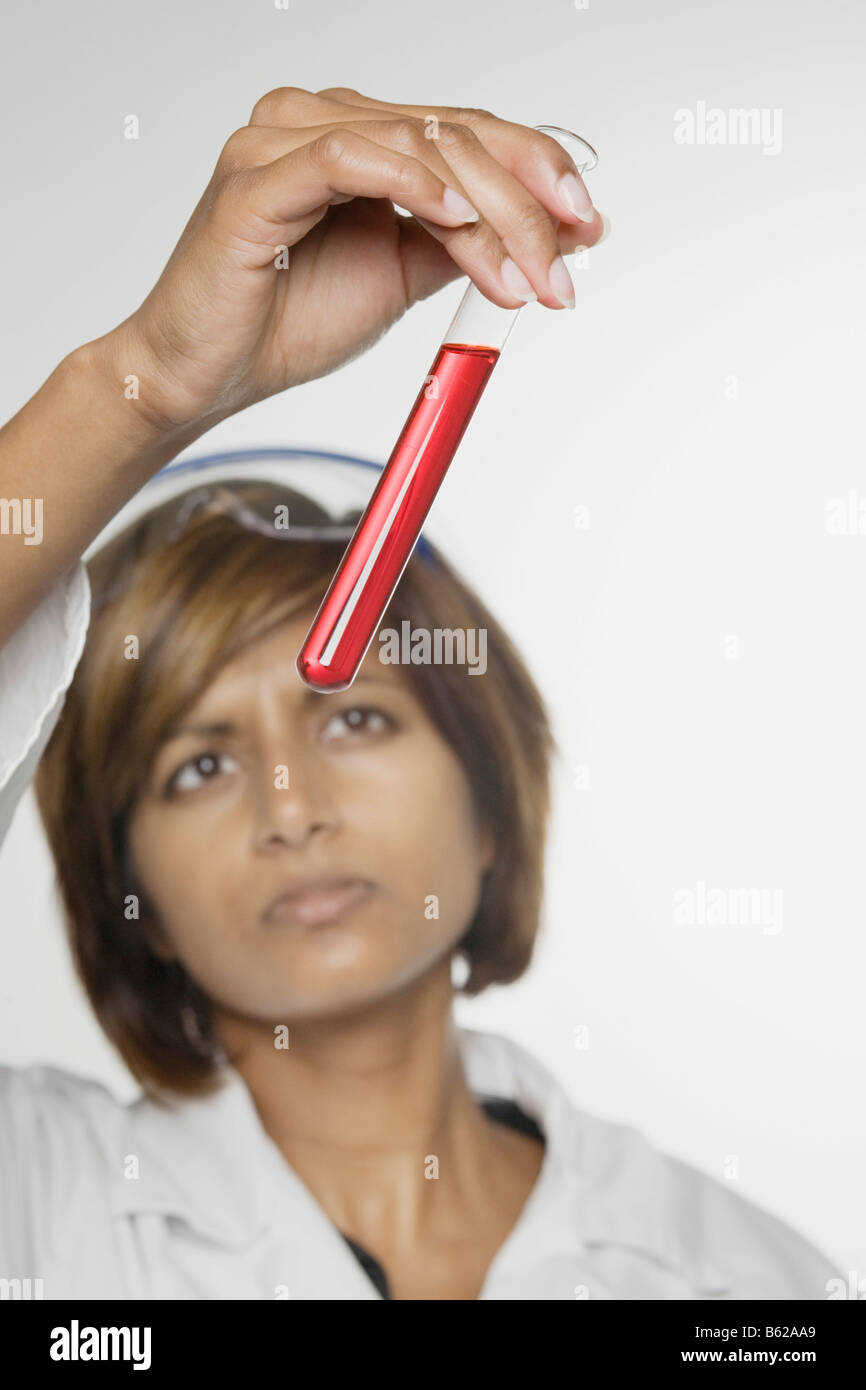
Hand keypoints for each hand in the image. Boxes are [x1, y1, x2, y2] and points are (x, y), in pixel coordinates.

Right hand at [106, 86, 604, 432]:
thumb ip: (461, 242)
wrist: (210, 374)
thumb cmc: (288, 322)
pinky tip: (453, 221)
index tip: (588, 228)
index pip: (467, 131)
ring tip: (518, 279)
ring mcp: (283, 140)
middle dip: (526, 206)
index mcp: (361, 138)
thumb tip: (547, 235)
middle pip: (454, 133)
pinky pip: (347, 158)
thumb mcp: (402, 277)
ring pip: (415, 145)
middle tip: (562, 272)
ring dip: (484, 214)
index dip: (538, 172)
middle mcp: (321, 121)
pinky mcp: (256, 177)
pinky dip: (410, 184)